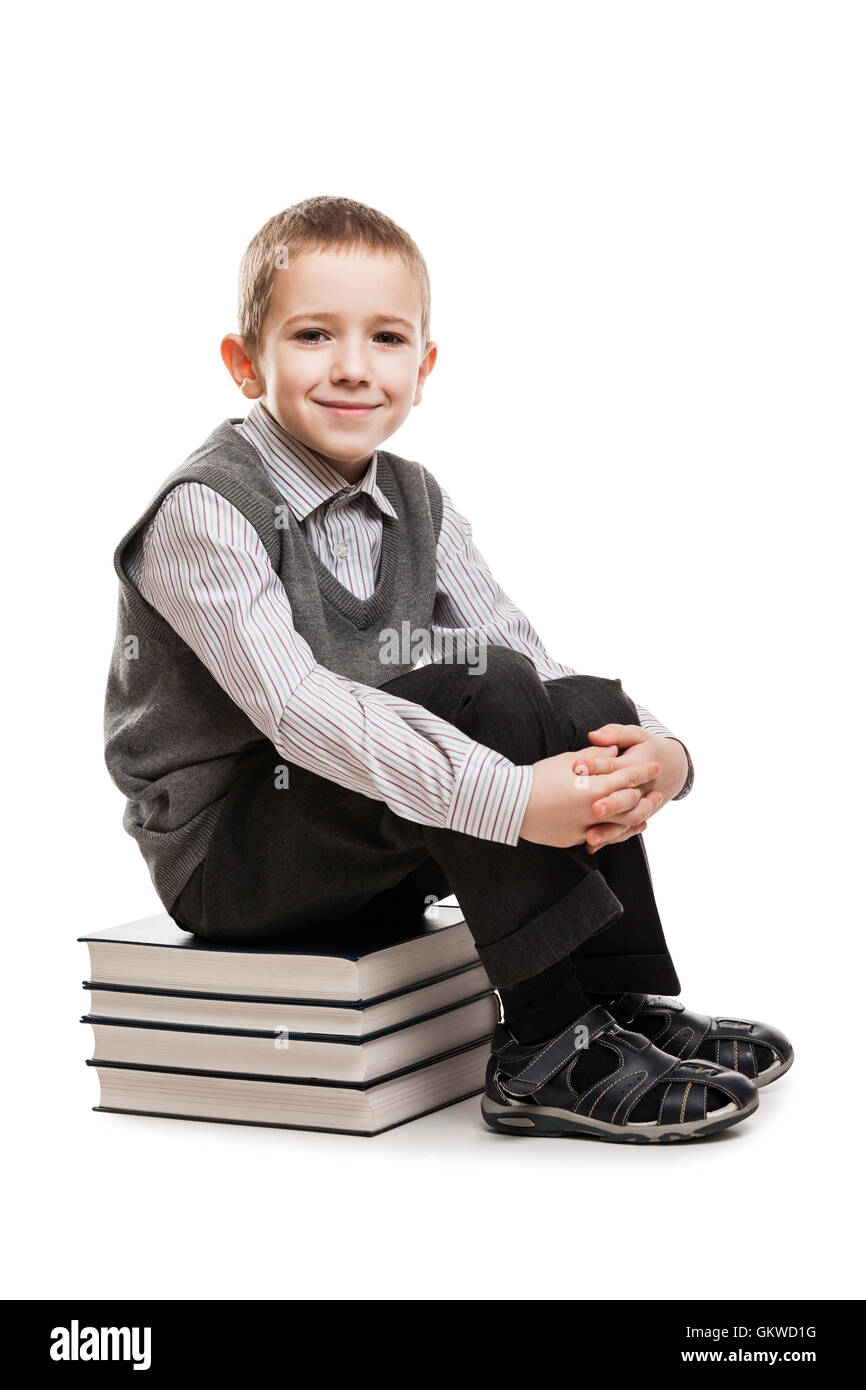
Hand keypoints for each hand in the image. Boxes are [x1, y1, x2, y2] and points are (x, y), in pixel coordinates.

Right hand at [518, 749, 661, 849]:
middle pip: (631, 805)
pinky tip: (623, 829)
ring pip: (621, 826)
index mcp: (594, 787)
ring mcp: (585, 827)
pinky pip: (602, 837)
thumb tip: (614, 752)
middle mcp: (594, 810)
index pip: (628, 778)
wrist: (509, 805)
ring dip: (637, 819)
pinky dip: (617, 832)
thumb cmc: (537, 778)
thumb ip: (595, 757)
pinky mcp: (574, 839)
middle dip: (646, 798)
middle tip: (657, 793)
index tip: (655, 766)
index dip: (644, 771)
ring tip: (646, 814)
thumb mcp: (566, 761)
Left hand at [582, 723, 688, 850]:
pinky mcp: (637, 816)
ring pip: (626, 820)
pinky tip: (591, 845)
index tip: (576, 766)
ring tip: (589, 837)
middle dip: (610, 804)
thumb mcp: (636, 735)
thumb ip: (615, 734)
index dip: (595, 765)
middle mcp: (641, 788)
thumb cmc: (648, 748)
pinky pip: (624, 830)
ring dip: (608, 830)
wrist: (673, 767)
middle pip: (624, 798)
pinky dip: (609, 838)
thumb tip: (593, 735)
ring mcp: (641, 806)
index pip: (615, 766)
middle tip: (593, 808)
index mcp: (637, 765)